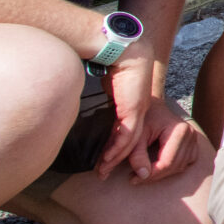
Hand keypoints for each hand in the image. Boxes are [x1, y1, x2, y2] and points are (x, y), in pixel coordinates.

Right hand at [96, 43, 155, 180]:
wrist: (125, 50)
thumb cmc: (113, 63)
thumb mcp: (108, 85)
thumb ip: (104, 98)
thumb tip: (83, 101)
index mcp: (134, 104)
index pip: (124, 132)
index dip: (113, 147)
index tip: (102, 160)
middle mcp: (140, 110)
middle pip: (129, 141)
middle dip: (114, 159)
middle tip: (102, 173)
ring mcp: (139, 111)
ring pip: (128, 142)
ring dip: (114, 158)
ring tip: (102, 171)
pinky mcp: (134, 110)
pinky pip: (126, 135)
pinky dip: (116, 149)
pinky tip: (107, 159)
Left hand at [133, 98, 203, 182]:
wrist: (153, 106)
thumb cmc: (144, 118)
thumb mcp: (137, 135)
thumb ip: (137, 155)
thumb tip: (142, 176)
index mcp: (180, 131)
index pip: (167, 162)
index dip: (150, 175)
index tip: (132, 179)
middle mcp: (191, 135)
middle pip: (174, 166)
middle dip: (154, 176)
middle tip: (134, 178)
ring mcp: (194, 139)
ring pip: (180, 167)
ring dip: (162, 174)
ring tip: (143, 173)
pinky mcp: (193, 144)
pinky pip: (185, 163)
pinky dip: (172, 168)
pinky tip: (157, 167)